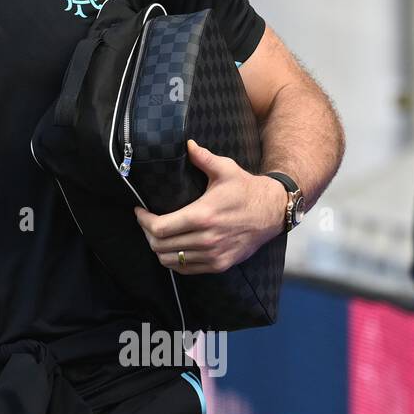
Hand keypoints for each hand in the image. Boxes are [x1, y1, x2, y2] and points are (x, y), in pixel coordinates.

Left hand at [133, 139, 287, 273]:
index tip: (139, 211)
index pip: (159, 228)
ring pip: (170, 260)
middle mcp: (206, 239)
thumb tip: (187, 143)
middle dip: (147, 233)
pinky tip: (173, 247)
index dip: (143, 221)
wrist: (274, 211)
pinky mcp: (220, 264)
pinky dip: (174, 260)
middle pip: (160, 246)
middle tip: (147, 221)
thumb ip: (203, 157)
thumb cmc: (246, 189)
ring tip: (157, 234)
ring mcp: (213, 255)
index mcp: (203, 216)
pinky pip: (186, 269)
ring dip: (159, 248)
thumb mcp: (226, 169)